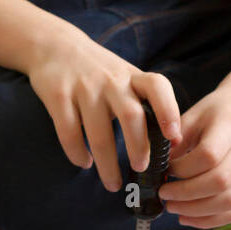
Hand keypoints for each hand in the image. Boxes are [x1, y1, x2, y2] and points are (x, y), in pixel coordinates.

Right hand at [27, 28, 181, 192]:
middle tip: (140, 168)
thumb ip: (147, 103)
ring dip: (107, 164)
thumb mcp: (127, 78)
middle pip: (131, 116)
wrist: (56, 46)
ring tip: (113, 183)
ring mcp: (84, 88)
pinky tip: (84, 163)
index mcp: (132, 76)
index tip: (174, 136)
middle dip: (138, 147)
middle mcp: (111, 80)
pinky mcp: (59, 96)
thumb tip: (173, 143)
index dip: (169, 110)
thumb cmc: (100, 71)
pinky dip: (78, 153)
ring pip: (99, 133)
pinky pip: (70, 133)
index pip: (158, 87)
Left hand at [158, 75, 230, 228]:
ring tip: (174, 207)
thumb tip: (157, 163)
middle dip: (187, 194)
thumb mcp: (195, 114)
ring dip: (197, 211)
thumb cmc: (221, 110)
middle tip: (165, 194)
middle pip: (220, 182)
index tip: (167, 170)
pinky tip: (190, 216)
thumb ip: (177, 138)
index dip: (184, 168)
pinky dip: (211, 219)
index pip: (209, 155)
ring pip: (229, 202)